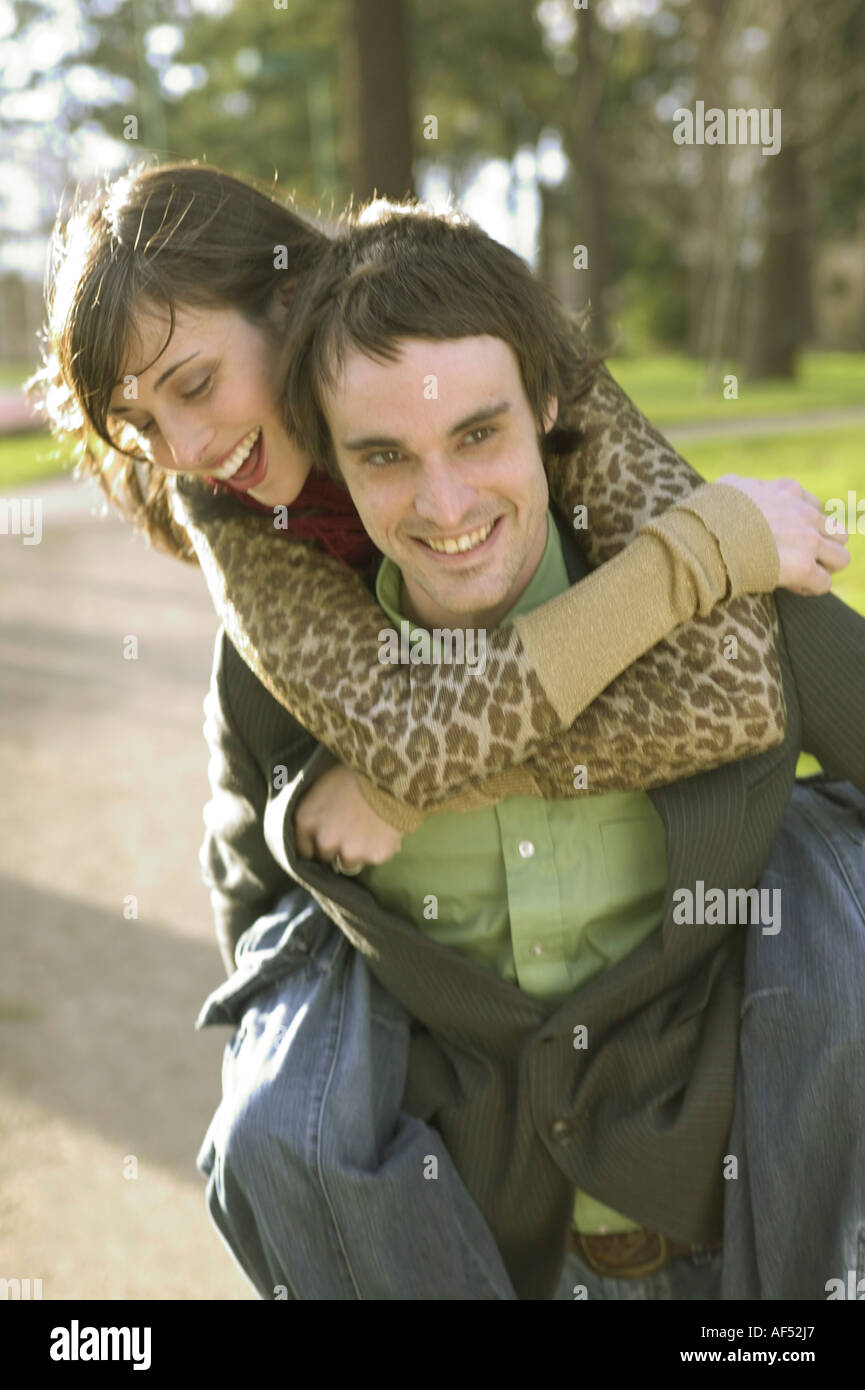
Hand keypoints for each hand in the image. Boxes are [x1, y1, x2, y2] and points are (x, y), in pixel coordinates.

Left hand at [293, 763, 403, 872]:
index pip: (304, 847)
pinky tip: (384, 831)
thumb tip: (321, 826)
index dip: (315, 844)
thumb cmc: (353, 773)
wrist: (389, 775)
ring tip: (369, 833)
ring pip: (350, 862)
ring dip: (357, 852)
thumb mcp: (323, 787)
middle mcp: (324, 841)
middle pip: (326, 856)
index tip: (325, 839)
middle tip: (350, 833)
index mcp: (306, 821)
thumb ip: (318, 812)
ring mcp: (349, 852)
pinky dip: (378, 849)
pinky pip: (374, 858)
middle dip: (335, 848)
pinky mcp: (374, 857)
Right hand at [717, 474, 850, 595]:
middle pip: (835, 530)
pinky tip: (793, 587)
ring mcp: (806, 540)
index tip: (785, 539)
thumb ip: (740, 486)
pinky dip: (811, 587)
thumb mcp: (726, 488)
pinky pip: (824, 583)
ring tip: (803, 576)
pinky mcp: (802, 567)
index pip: (812, 506)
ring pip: (840, 557)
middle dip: (822, 546)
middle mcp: (803, 513)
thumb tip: (735, 485)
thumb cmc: (707, 515)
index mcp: (787, 491)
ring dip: (824, 567)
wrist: (704, 537)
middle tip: (800, 558)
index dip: (801, 526)